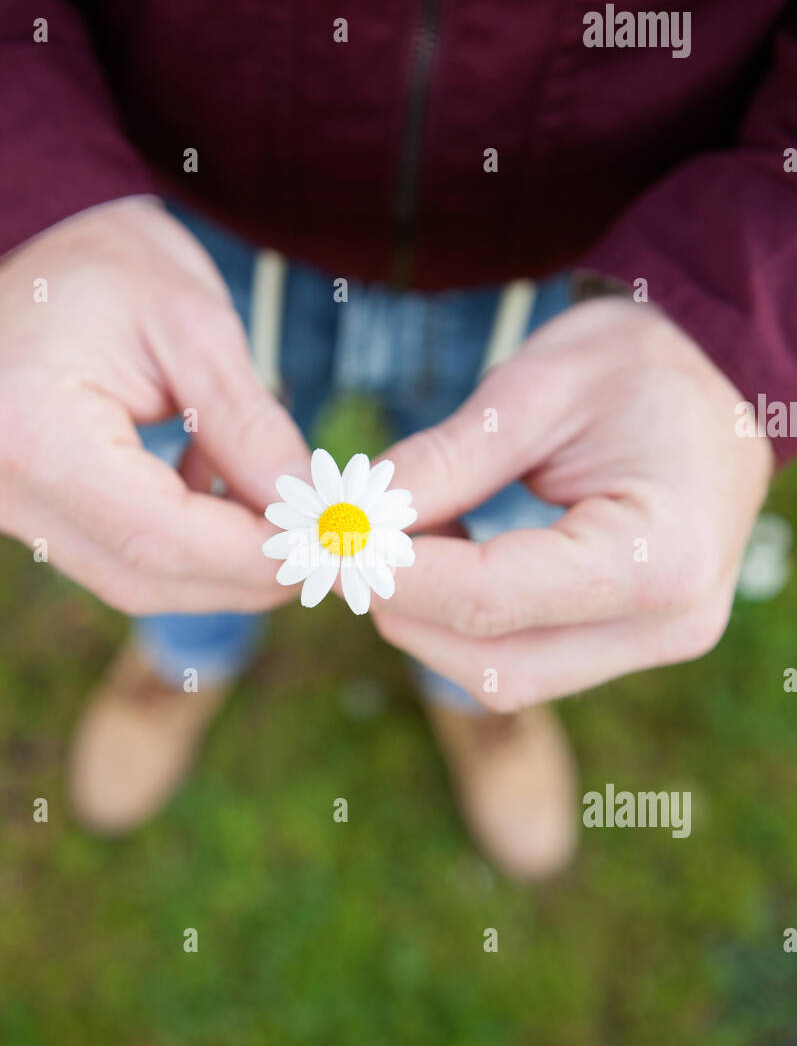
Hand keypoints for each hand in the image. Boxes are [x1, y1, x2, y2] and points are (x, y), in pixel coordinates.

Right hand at [0, 198, 310, 613]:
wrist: (31, 249)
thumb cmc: (112, 267)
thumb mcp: (197, 325)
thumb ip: (250, 426)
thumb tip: (308, 511)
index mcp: (28, 430)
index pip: (156, 535)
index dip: (250, 555)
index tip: (325, 544)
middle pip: (143, 575)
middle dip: (243, 573)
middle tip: (320, 542)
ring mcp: (1, 504)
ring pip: (132, 581)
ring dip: (219, 566)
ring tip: (279, 511)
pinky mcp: (21, 512)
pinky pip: (115, 558)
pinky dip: (185, 547)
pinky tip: (218, 489)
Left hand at [373, 298, 773, 708]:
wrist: (722, 383)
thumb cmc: (640, 366)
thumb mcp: (538, 386)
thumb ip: (444, 461)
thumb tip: (349, 519)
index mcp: (659, 555)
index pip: (490, 599)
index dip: (392, 575)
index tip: (323, 542)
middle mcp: (669, 623)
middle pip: (494, 664)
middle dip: (404, 610)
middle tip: (343, 549)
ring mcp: (657, 643)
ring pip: (507, 679)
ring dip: (431, 626)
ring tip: (392, 548)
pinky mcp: (635, 644)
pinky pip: (530, 663)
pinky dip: (467, 627)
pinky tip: (439, 563)